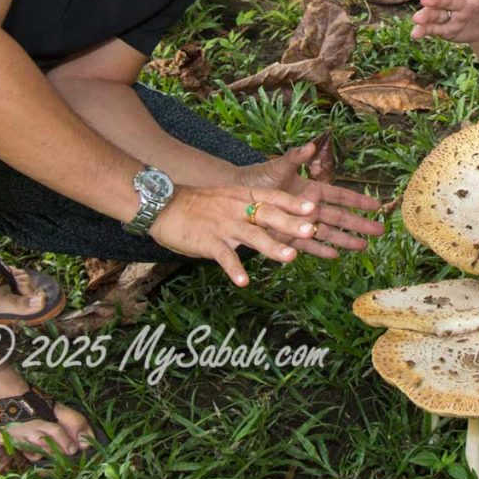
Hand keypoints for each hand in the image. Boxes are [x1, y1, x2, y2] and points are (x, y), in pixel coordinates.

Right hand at [148, 184, 325, 286]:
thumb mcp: (230, 197)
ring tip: (290, 257)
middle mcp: (237, 209)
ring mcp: (223, 225)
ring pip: (252, 236)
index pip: (273, 197)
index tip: (314, 207)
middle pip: (268, 215)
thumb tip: (282, 215)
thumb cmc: (202, 204)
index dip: (293, 202)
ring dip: (272, 247)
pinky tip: (244, 281)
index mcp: (244, 196)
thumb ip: (253, 205)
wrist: (165, 206)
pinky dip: (234, 269)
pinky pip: (224, 256)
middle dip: (291, 223)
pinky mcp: (208, 242)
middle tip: (312, 230)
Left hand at [231, 137, 384, 259]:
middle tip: (380, 231)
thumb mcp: (277, 166)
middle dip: (359, 224)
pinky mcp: (287, 236)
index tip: (376, 204)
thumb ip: (295, 158)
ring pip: (327, 233)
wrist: (235, 195)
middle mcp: (309, 207)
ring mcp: (300, 223)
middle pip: (339, 217)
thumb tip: (310, 146)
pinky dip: (319, 250)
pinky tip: (335, 256)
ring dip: (345, 240)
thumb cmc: (257, 177)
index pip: (340, 196)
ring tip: (363, 247)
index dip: (359, 200)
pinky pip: (306, 245)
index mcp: (311, 190)